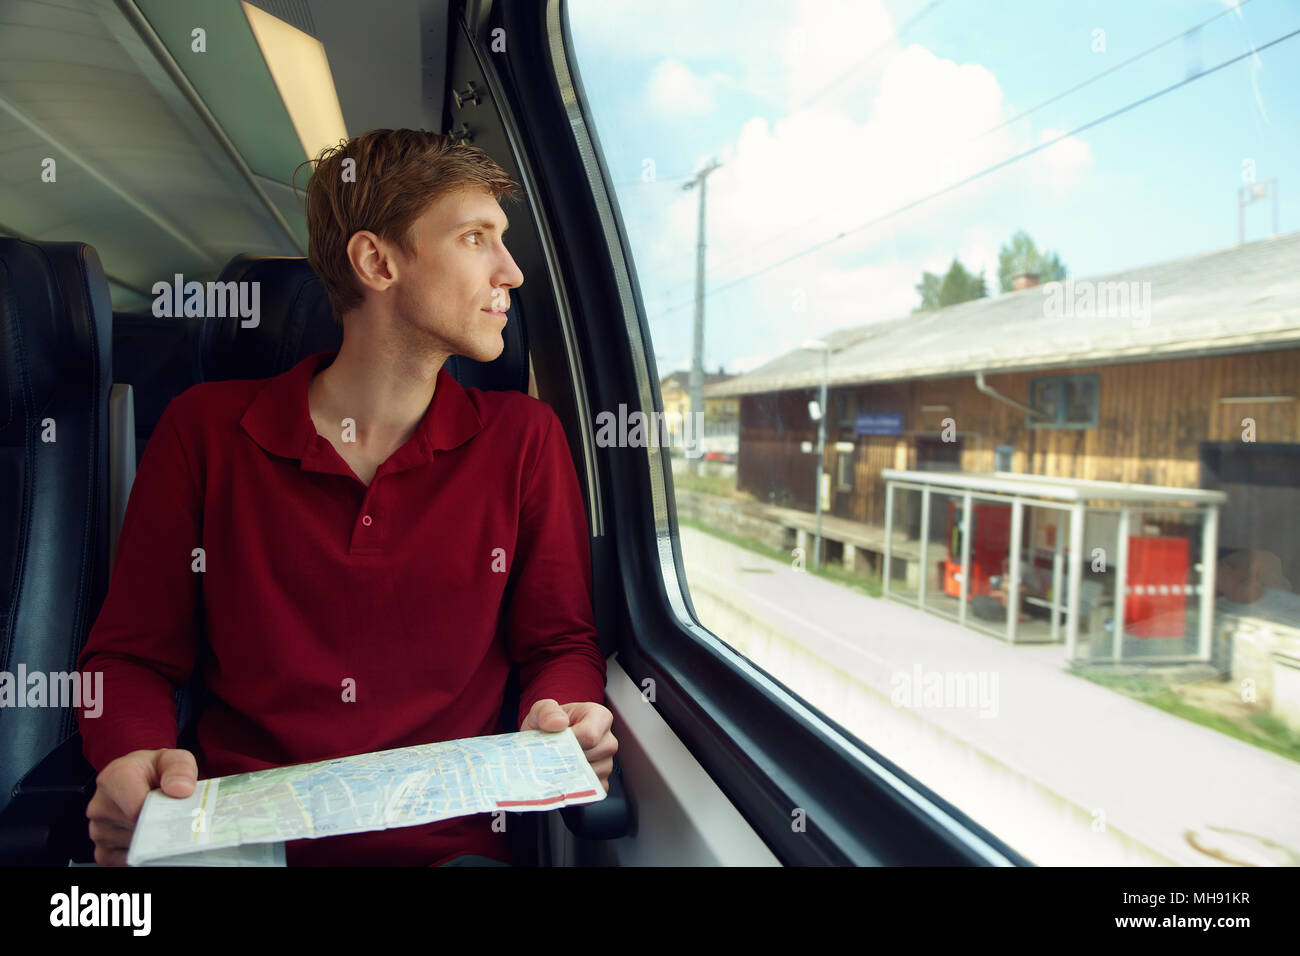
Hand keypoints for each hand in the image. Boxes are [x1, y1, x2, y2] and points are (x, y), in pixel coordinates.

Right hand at [85, 748, 196, 865]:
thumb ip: (180, 770)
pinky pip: (125, 862)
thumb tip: (181, 789)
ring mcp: (98, 830)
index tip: (174, 811)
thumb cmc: (155, 770)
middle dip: (160, 826)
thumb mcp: (174, 759)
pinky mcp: (101, 850)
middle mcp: (100, 805)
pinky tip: (150, 838)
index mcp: (114, 778)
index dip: (160, 813)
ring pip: (134, 846)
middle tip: (174, 817)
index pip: (136, 808)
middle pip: (138, 829)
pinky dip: (142, 854)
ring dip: (152, 840)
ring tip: (159, 822)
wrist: (143, 778)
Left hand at [520, 699, 617, 792]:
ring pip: (589, 775)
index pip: (590, 735)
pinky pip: (590, 791)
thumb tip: (558, 723)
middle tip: (550, 755)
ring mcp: (607, 763)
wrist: (546, 740)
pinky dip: (573, 787)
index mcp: (599, 717)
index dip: (569, 742)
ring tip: (555, 764)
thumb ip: (547, 711)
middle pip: (590, 756)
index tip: (554, 742)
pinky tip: (561, 777)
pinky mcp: (601, 783)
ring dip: (568, 773)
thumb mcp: (541, 710)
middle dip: (567, 758)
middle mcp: (608, 741)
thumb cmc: (548, 724)